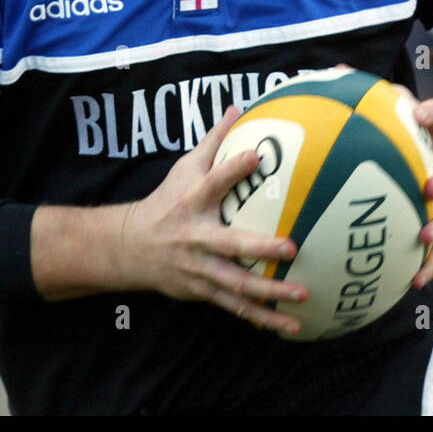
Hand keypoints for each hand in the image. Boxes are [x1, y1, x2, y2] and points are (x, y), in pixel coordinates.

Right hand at [116, 104, 306, 334]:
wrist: (130, 247)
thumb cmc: (166, 201)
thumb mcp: (184, 168)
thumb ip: (214, 141)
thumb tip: (237, 105)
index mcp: (192, 201)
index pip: (212, 182)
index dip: (233, 168)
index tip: (257, 154)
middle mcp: (196, 237)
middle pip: (229, 244)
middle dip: (259, 249)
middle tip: (291, 248)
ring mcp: (199, 268)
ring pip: (236, 285)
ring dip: (269, 294)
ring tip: (303, 294)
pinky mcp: (202, 291)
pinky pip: (235, 308)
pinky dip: (262, 319)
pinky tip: (291, 326)